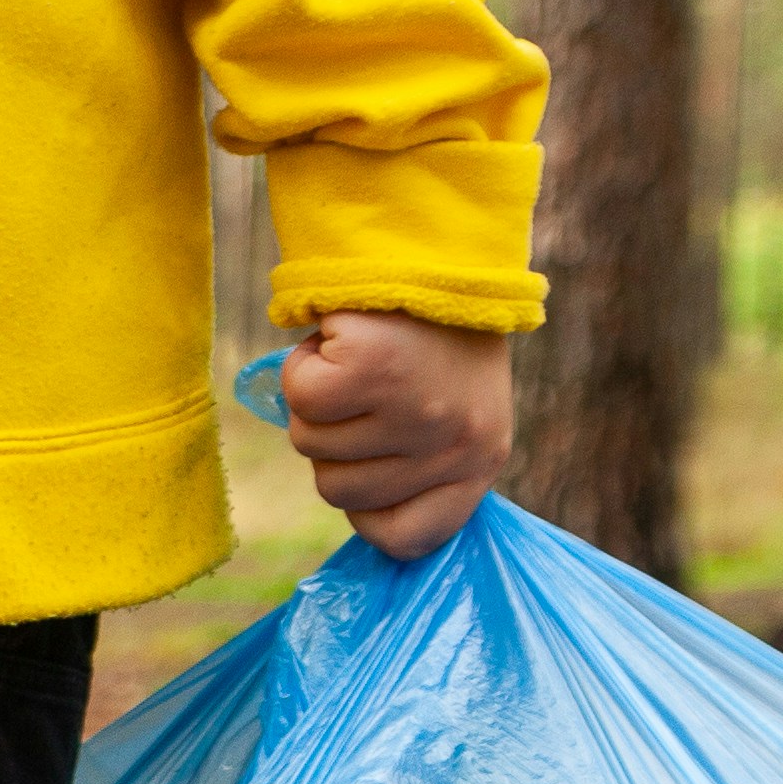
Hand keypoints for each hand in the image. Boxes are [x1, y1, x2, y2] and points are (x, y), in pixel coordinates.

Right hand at [280, 312, 515, 557]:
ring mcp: (416, 409)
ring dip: (317, 398)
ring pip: (310, 443)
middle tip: (369, 388)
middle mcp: (455, 445)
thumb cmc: (438, 334)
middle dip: (334, 439)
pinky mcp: (374, 368)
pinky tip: (341, 338)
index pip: (403, 539)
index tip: (372, 457)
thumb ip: (415, 466)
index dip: (367, 505)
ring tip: (359, 358)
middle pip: (338, 492)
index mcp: (480, 463)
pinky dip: (304, 363)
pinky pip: (302, 396)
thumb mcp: (452, 411)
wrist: (438, 244)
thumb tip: (348, 498)